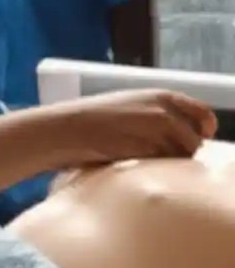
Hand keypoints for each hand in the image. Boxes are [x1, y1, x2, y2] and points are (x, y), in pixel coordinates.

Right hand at [55, 88, 215, 166]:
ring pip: (180, 158)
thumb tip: (183, 134)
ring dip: (167, 163)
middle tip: (157, 155)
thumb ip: (158, 114)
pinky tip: (133, 166)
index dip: (203, 130)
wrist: (64, 129)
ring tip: (139, 160)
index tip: (195, 139)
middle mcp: (164, 112)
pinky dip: (153, 171)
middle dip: (183, 151)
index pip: (204, 115)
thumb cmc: (91, 119)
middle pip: (195, 142)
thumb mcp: (130, 104)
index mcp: (162, 96)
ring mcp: (156, 133)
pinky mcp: (146, 152)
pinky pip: (162, 169)